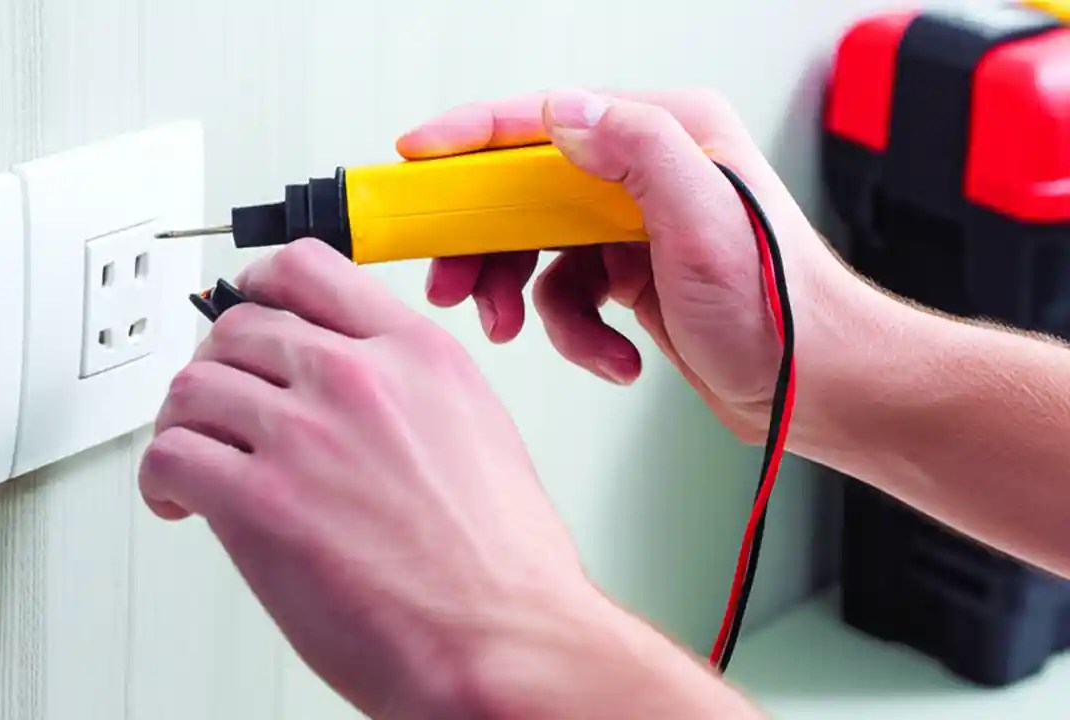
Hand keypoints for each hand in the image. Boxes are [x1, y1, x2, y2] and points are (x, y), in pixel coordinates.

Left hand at [137, 239, 611, 716]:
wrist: (500, 641)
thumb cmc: (500, 565)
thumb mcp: (476, 432)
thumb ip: (408, 390)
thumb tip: (353, 386)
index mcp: (416, 355)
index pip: (309, 269)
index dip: (258, 285)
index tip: (244, 306)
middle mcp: (358, 380)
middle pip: (238, 328)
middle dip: (218, 367)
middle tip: (219, 406)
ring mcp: (305, 435)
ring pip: (193, 387)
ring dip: (183, 423)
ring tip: (195, 461)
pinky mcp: (259, 501)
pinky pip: (169, 456)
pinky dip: (160, 480)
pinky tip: (183, 502)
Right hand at [398, 89, 864, 441]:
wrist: (818, 390)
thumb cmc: (781, 312)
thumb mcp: (707, 222)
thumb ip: (639, 150)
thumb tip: (564, 112)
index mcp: (668, 133)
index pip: (546, 118)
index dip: (470, 136)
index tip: (414, 157)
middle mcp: (647, 170)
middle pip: (524, 186)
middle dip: (481, 239)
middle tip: (447, 283)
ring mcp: (634, 223)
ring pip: (535, 245)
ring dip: (518, 295)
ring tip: (511, 330)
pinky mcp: (629, 272)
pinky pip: (565, 292)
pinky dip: (572, 331)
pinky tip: (608, 359)